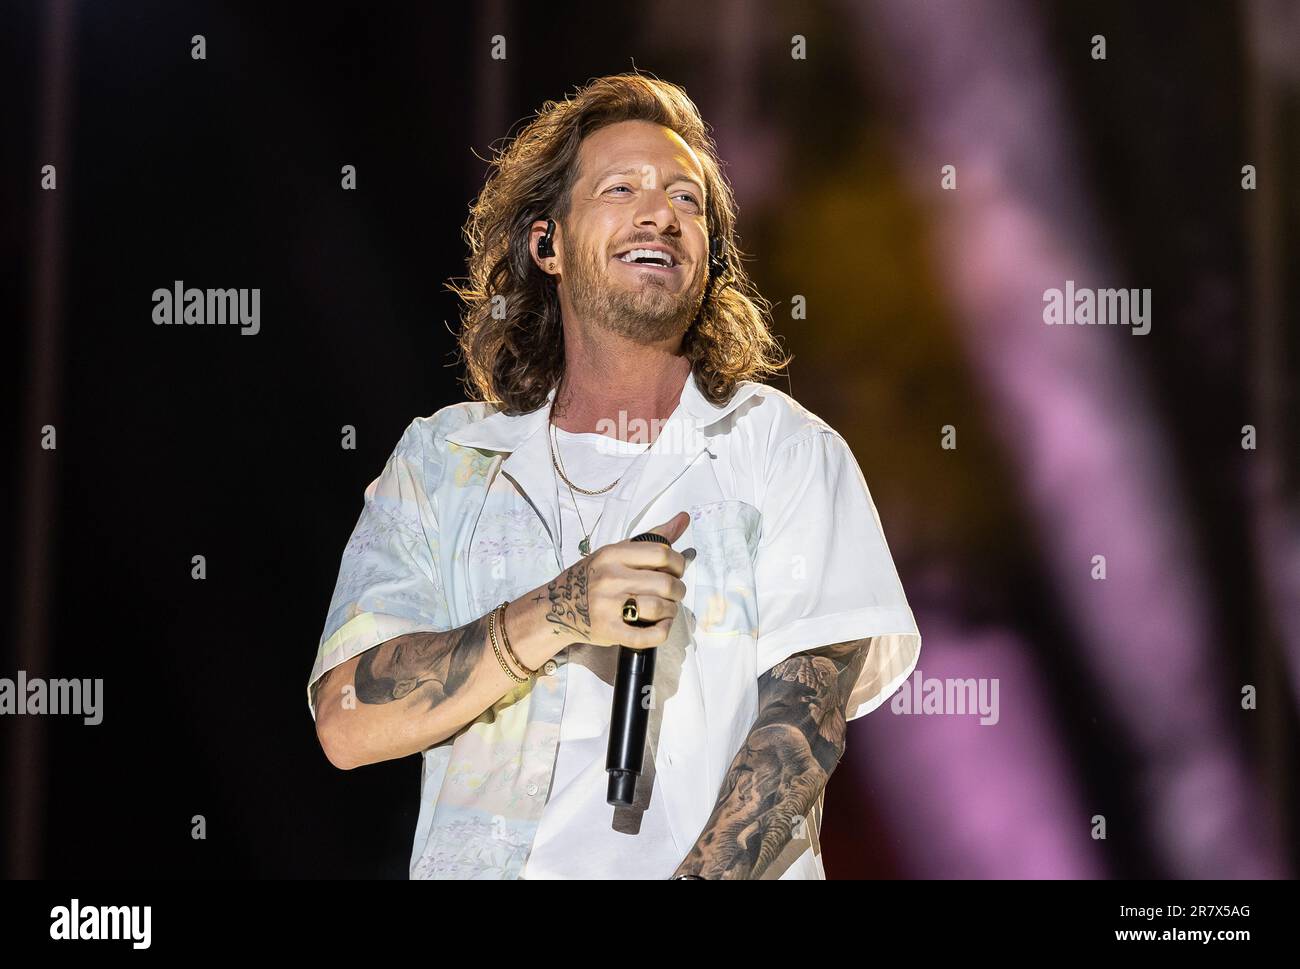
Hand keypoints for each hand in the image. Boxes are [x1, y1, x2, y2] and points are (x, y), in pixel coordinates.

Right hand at [542, 511, 689, 649]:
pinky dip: (662, 631)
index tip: (676, 571)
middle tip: (673, 593)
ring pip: (660, 608)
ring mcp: (609, 605)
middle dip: (678, 590)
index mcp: (613, 555)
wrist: (555, 607)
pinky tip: (660, 625)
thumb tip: (684, 518)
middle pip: (665, 583)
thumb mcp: (616, 552)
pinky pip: (646, 635)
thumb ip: (652, 538)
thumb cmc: (591, 578)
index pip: (662, 554)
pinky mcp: (609, 630)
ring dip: (672, 610)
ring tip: (666, 609)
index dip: (678, 564)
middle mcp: (611, 578)